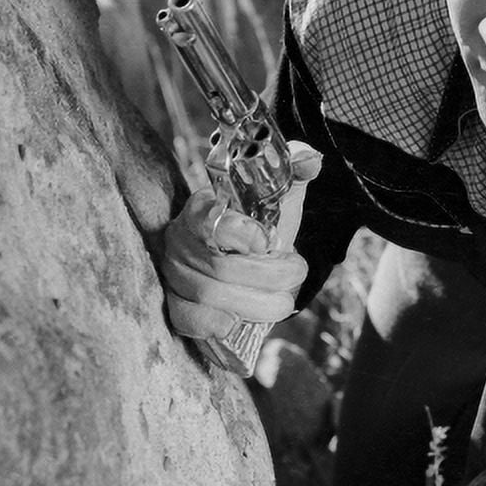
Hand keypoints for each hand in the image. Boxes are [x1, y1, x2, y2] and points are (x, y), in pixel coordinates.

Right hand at [160, 139, 321, 342]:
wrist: (248, 261)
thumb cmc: (262, 228)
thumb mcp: (278, 201)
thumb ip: (294, 174)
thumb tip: (310, 160)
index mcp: (203, 209)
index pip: (210, 222)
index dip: (244, 236)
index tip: (268, 241)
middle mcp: (181, 240)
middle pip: (220, 269)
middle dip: (271, 278)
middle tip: (293, 273)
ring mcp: (174, 274)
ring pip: (210, 298)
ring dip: (258, 305)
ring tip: (280, 300)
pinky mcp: (176, 305)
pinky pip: (188, 320)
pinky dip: (218, 325)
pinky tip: (239, 321)